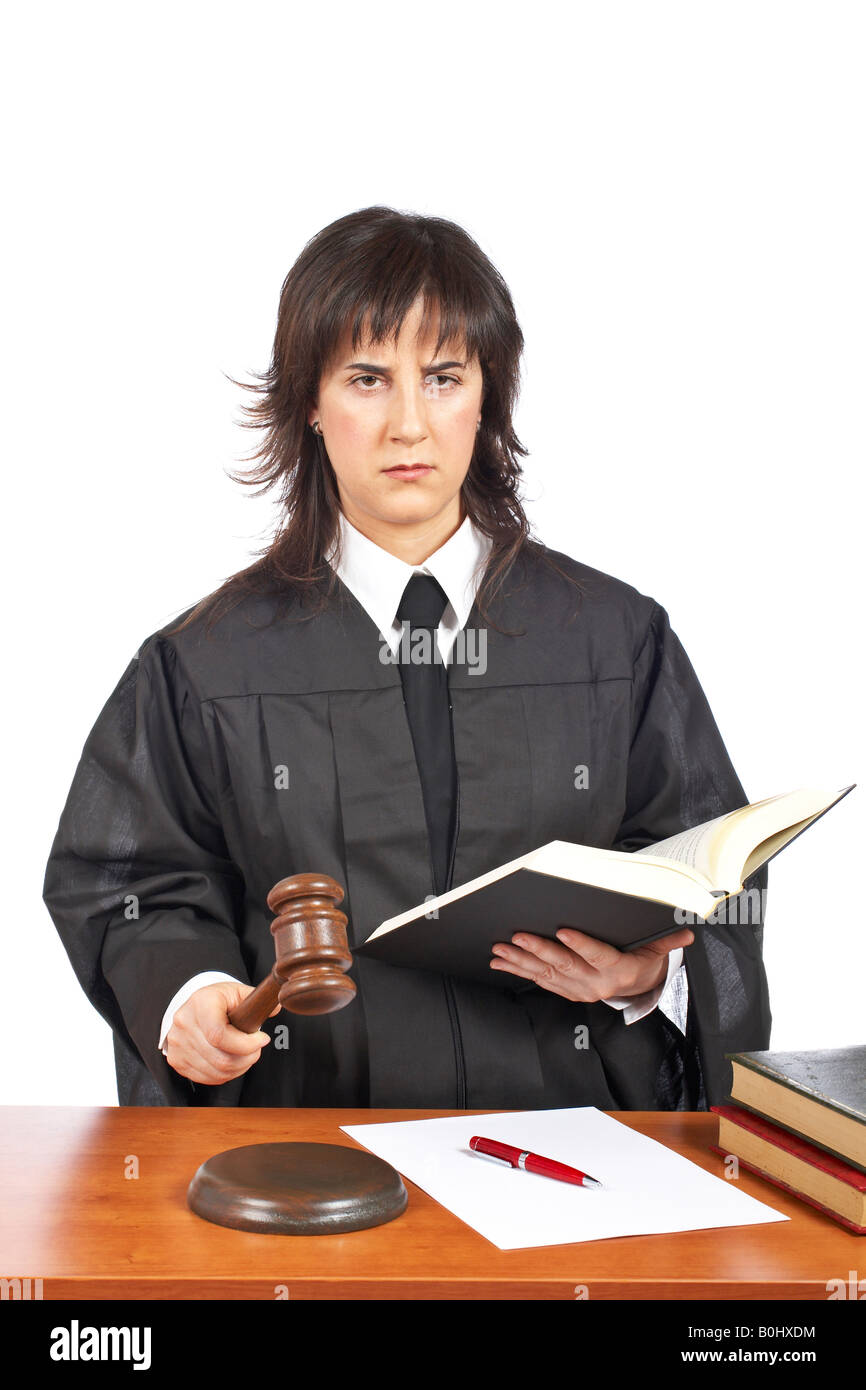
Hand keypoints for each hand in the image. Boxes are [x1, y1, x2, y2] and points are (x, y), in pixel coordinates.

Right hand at [165, 982, 280, 1084]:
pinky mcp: (177, 1059)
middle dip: (248, 1057)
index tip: (262, 1039)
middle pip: (221, 1058)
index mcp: (201, 1003)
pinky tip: (232, 1061)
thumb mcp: (237, 992)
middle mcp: (184, 1023)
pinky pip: (207, 1077)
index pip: (219, 1035)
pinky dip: (225, 1074)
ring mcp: (177, 1044)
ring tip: (246, 1055)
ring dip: (239, 1067)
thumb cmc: (218, 1000)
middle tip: (257, 1048)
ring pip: (216, 1071)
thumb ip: (257, 998)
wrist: (193, 1005)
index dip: (246, 1044)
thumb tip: (277, 1007)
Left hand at [489, 926, 693, 1002]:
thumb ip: (667, 941)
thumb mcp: (658, 951)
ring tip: (500, 948)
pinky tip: (501, 961)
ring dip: (520, 961)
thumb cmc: (644, 961)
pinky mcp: (567, 991)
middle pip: (564, 965)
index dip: (580, 944)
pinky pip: (540, 981)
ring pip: (546, 974)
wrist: (639, 988)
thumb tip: (688, 931)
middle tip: (518, 936)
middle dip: (538, 950)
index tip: (562, 929)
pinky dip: (519, 971)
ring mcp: (578, 990)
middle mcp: (595, 984)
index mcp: (617, 971)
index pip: (597, 955)